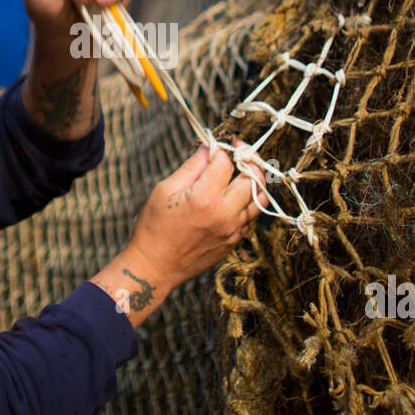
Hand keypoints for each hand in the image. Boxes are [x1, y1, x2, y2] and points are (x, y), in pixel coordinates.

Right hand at [90, 143, 266, 327]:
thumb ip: (192, 167)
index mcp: (205, 198)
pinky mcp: (234, 241)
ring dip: (255, 181)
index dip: (221, 151)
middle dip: (248, 161)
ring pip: (260, 199)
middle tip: (240, 154)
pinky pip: (251, 216)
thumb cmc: (154, 227)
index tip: (215, 147)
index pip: (226, 163)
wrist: (155, 267)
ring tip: (244, 172)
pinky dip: (248, 202)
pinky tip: (234, 196)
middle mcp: (225, 215)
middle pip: (253, 178)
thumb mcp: (165, 190)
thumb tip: (208, 149)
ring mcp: (232, 230)